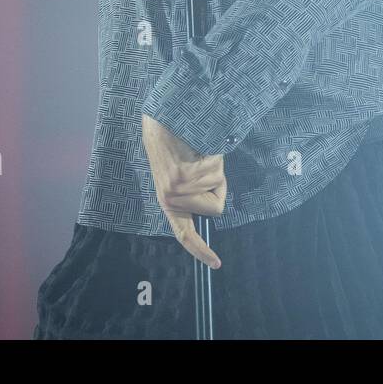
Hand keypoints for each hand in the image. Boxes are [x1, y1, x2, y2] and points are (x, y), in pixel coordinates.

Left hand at [142, 113, 224, 267]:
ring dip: (215, 169)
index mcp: (168, 202)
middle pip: (215, 209)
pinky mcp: (182, 178)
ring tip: (198, 152)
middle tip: (202, 164)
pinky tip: (199, 148)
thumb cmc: (179, 144)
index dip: (200, 250)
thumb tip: (212, 207)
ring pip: (217, 189)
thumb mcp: (185, 176)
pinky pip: (216, 176)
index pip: (184, 234)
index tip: (216, 264)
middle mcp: (170, 199)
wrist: (163, 119)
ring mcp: (175, 190)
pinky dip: (216, 161)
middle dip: (219, 188)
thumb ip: (195, 193)